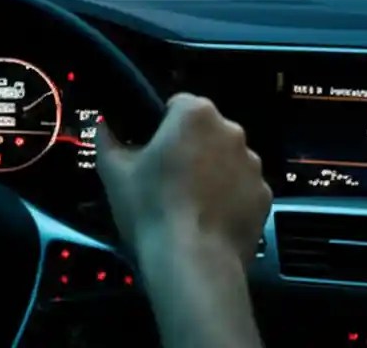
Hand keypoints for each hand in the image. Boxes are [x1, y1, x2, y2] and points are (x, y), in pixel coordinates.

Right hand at [96, 93, 271, 263]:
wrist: (192, 262)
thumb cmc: (150, 208)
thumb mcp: (114, 173)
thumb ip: (107, 140)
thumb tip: (102, 125)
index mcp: (195, 114)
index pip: (177, 104)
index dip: (161, 126)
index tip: (152, 151)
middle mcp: (231, 131)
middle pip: (206, 131)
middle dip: (190, 147)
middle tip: (168, 178)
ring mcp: (253, 164)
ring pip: (227, 159)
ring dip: (212, 171)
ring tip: (190, 203)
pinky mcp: (264, 195)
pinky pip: (242, 188)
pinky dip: (230, 198)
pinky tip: (210, 219)